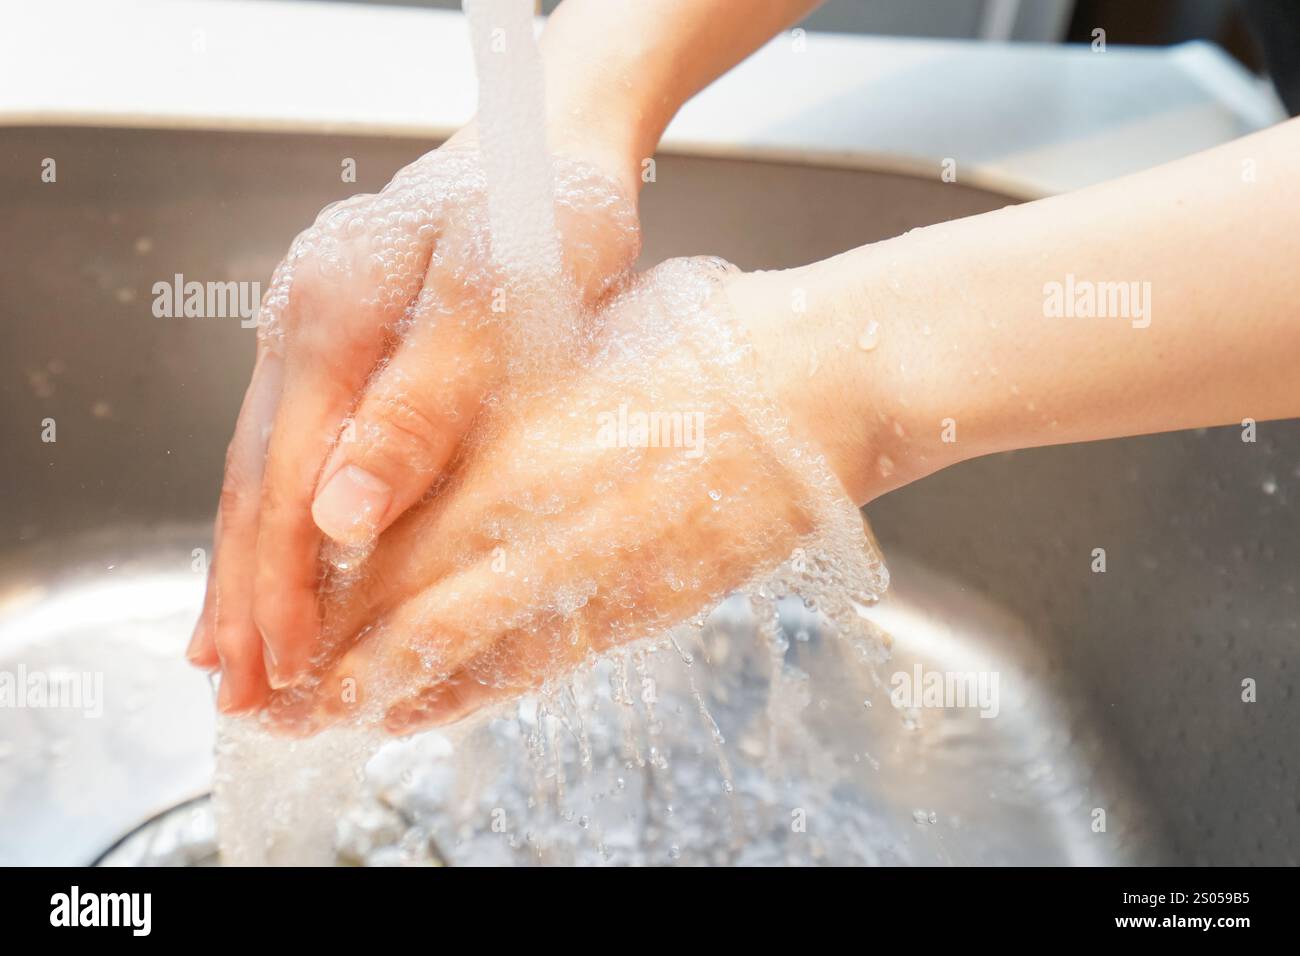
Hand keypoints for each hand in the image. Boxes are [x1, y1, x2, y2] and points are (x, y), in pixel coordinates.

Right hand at [187, 126, 640, 714]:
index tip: (294, 664)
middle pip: (256, 480)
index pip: (289, 472)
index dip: (287, 577)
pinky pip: (291, 450)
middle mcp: (300, 323)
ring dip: (249, 572)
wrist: (549, 149)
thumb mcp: (498, 303)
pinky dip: (278, 524)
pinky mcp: (338, 352)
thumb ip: (421, 407)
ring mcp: (309, 335)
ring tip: (236, 665)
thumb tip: (342, 514)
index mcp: (332, 309)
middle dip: (249, 596)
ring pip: (263, 471)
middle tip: (246, 699)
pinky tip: (274, 574)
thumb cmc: (542, 217)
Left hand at [257, 258, 883, 735]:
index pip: (391, 536)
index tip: (272, 624)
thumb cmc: (700, 343)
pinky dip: (475, 690)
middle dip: (333, 665)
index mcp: (519, 438)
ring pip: (471, 648)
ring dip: (388, 692)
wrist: (818, 382)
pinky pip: (544, 659)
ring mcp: (600, 566)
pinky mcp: (648, 601)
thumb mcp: (575, 348)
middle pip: (414, 607)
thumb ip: (491, 404)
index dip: (322, 593)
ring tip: (324, 722)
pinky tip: (424, 710)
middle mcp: (547, 512)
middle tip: (272, 707)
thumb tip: (403, 453)